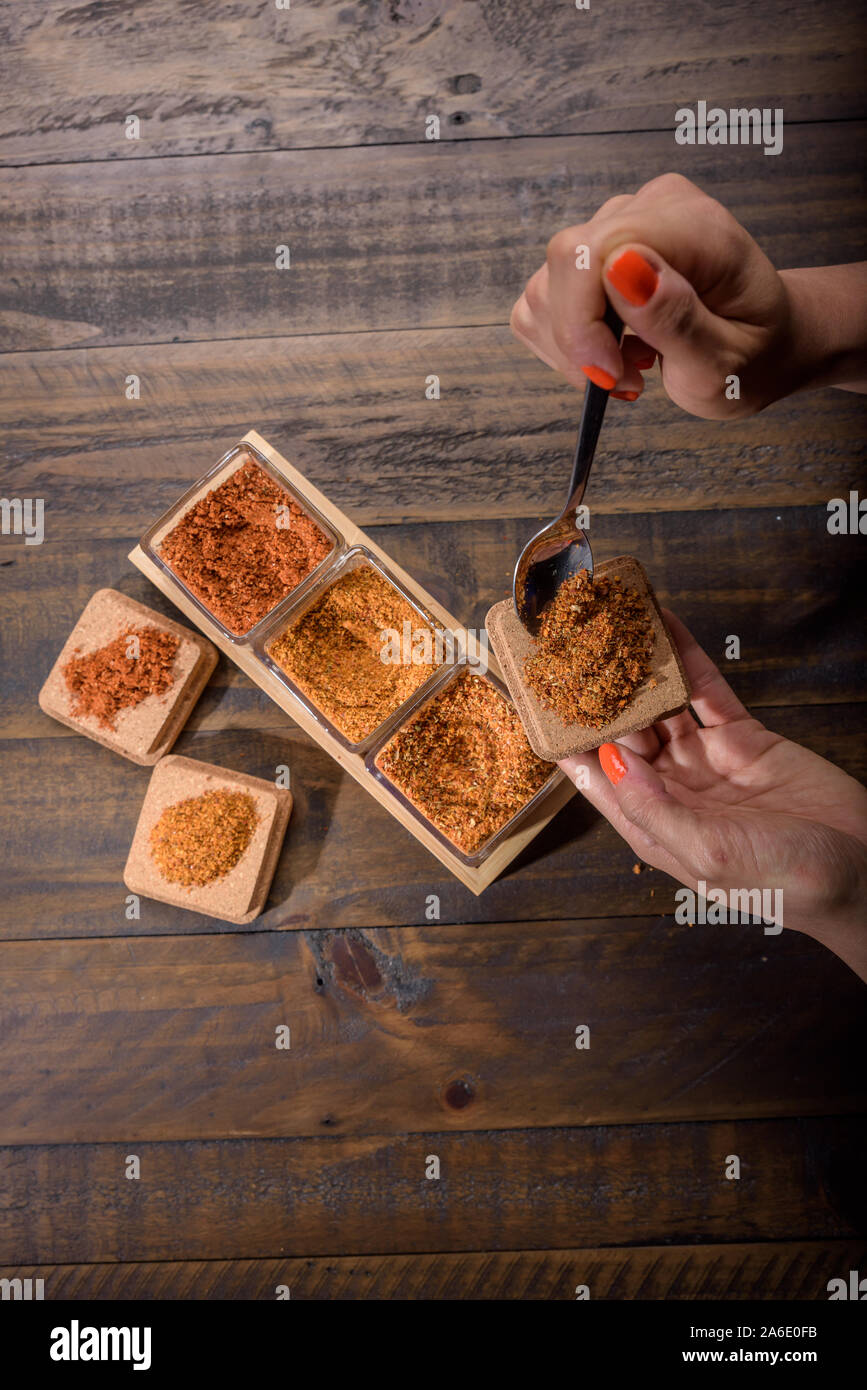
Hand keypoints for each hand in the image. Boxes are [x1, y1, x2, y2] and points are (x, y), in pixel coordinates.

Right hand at [511, 173, 866, 417]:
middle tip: (622, 381)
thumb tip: (621, 268)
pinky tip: (608, 352)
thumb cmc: (753, 354)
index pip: (597, 249)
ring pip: (547, 284)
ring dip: (573, 346)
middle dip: (578, 340)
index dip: (583, 321)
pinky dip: (564, 340)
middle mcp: (653, 209)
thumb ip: (677, 318)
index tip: (610, 375)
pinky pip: (545, 295)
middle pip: (566, 261)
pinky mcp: (595, 251)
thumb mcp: (726, 362)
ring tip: (626, 369)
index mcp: (695, 227)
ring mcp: (620, 224)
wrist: (765, 341)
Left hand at [560, 611, 866, 981]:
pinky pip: (706, 691)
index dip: (566, 739)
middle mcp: (672, 790)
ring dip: (636, 670)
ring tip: (609, 625)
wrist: (860, 872)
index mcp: (652, 824)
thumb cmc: (782, 881)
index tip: (538, 700)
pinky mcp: (744, 738)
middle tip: (570, 646)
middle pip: (622, 732)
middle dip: (597, 694)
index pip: (595, 775)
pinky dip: (686, 659)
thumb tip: (608, 760)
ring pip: (661, 705)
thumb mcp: (705, 853)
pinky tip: (665, 628)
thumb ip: (653, 806)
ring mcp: (707, 760)